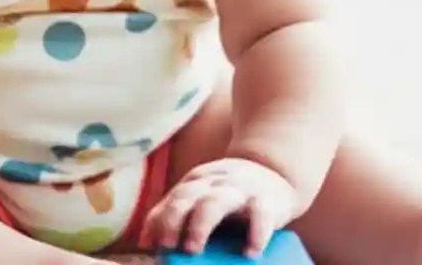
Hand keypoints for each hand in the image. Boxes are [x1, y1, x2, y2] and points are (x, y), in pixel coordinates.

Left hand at [141, 157, 298, 257]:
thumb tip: (146, 241)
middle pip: (187, 196)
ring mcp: (240, 189)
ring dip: (200, 225)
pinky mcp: (267, 200)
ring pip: (216, 201)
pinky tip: (250, 253)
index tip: (152, 244)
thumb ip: (174, 212)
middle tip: (167, 246)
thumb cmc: (229, 193)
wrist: (275, 169)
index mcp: (196, 183)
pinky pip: (260, 214)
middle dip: (173, 220)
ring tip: (192, 250)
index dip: (160, 220)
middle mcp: (214, 183)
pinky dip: (255, 233)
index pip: (173, 198)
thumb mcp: (200, 196)